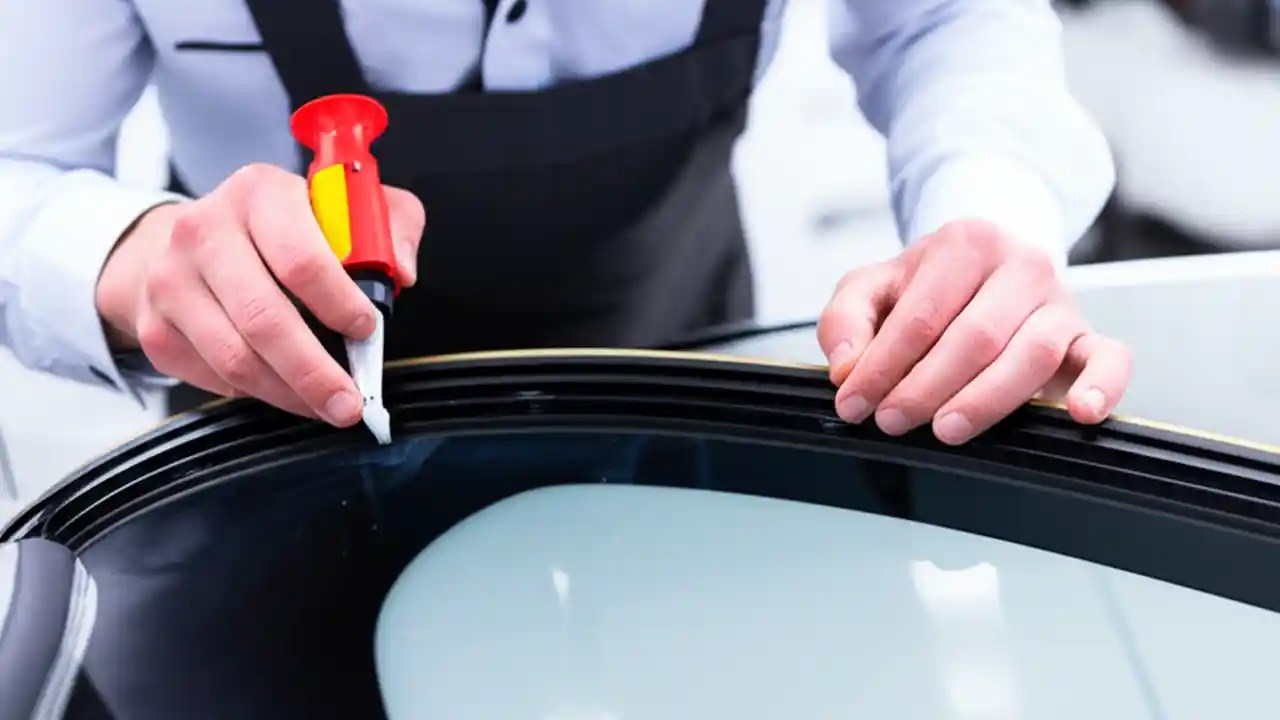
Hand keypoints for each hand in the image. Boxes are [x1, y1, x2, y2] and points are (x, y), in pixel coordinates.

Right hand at [96, 163, 424, 425]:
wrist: (195, 239)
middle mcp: (205, 230)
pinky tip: (283, 389)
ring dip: (290, 394)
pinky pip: (213, 376)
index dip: (339, 304)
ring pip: (236, 358)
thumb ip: (391, 226)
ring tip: (326, 407)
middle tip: (350, 402)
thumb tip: (401, 272)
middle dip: (316, 372)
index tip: (367, 332)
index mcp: (260, 193)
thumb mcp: (347, 205)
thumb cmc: (286, 227)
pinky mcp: (155, 326)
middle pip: (264, 319)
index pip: (301, 259)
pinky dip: (256, 392)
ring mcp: (171, 279)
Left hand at [817, 219, 1130, 444]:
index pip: (921, 315)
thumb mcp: (872, 286)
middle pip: (974, 337)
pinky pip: (1110, 358)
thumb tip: (847, 366)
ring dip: (985, 400)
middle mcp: (1022, 264)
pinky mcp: (1089, 336)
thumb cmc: (927, 285)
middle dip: (926, 387)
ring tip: (946, 429)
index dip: (882, 366)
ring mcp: (1060, 301)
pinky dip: (1102, 387)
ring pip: (1030, 354)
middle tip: (892, 421)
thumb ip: (845, 320)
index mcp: (966, 242)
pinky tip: (1078, 413)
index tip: (854, 402)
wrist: (986, 266)